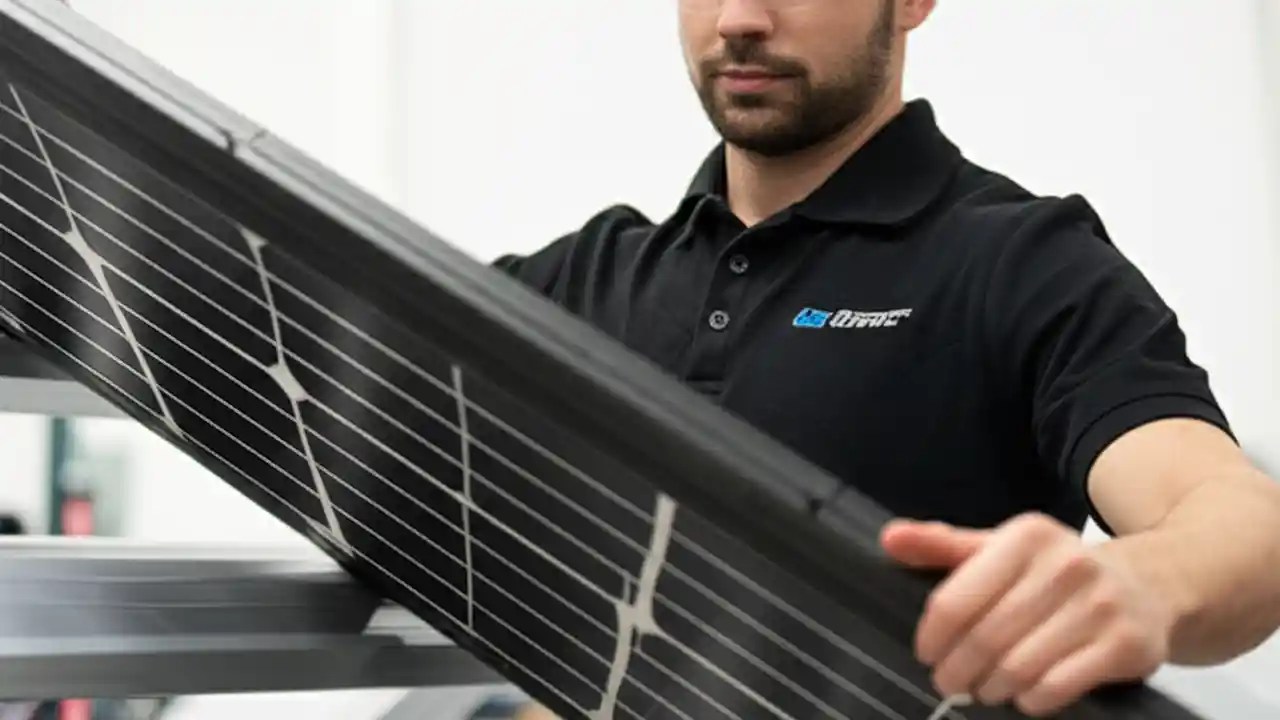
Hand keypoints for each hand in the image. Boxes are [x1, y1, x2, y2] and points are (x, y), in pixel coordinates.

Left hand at [881, 513, 1174, 716]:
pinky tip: (1024, 696)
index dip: (933, 635)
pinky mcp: (1127, 645)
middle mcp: (1065, 565)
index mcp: (1026, 537)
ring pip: (1019, 666)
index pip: (957, 598)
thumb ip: (943, 544)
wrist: (1152, 583)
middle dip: (958, 670)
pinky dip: (1032, 699)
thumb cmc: (1059, 570)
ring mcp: (1099, 606)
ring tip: (985, 689)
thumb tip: (890, 538)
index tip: (927, 653)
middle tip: (949, 682)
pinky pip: (1059, 685)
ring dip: (992, 687)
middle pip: (985, 637)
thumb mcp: (1002, 548)